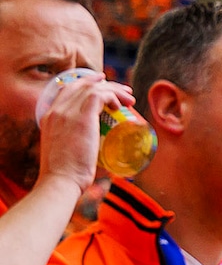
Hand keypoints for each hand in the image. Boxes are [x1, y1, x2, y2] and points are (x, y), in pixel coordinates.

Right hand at [36, 73, 131, 188]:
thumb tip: (100, 153)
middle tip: (122, 89)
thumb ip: (76, 145)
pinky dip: (113, 97)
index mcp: (49, 117)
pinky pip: (100, 96)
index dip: (85, 84)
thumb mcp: (65, 152)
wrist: (60, 180)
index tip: (102, 85)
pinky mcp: (82, 119)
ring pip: (93, 89)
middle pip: (80, 85)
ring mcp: (67, 113)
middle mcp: (56, 111)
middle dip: (103, 83)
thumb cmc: (66, 175)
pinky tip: (121, 105)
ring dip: (114, 90)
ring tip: (130, 99)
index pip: (66, 90)